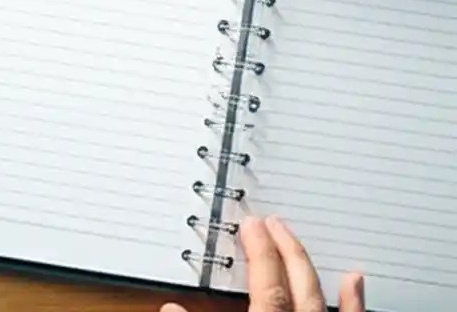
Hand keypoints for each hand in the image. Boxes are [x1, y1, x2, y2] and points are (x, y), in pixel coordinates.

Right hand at [161, 216, 363, 311]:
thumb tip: (169, 306)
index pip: (266, 282)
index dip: (258, 251)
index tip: (252, 224)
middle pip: (295, 282)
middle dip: (283, 247)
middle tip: (272, 222)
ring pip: (320, 297)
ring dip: (313, 267)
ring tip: (303, 241)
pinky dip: (354, 301)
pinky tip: (355, 279)